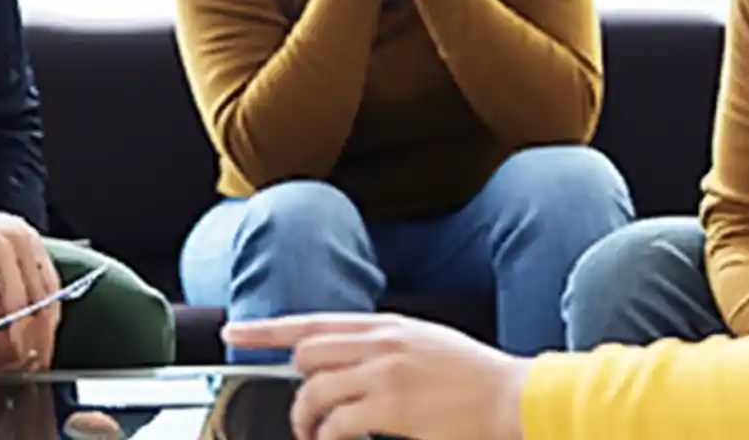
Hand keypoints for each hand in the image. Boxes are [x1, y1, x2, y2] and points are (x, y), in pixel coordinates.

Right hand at [0, 186, 60, 369]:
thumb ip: (10, 269)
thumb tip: (18, 307)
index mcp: (30, 240)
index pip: (52, 286)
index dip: (50, 319)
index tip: (46, 343)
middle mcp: (23, 242)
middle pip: (40, 297)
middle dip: (37, 333)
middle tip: (30, 359)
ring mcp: (4, 248)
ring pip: (19, 301)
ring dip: (13, 333)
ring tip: (6, 355)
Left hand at [222, 313, 528, 439]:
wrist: (512, 397)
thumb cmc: (475, 378)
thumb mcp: (426, 343)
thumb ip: (385, 346)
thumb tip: (345, 361)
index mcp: (388, 325)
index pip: (314, 320)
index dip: (268, 328)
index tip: (235, 332)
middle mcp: (381, 342)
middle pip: (307, 353)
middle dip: (296, 385)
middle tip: (304, 414)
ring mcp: (384, 373)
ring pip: (313, 390)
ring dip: (306, 419)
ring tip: (315, 435)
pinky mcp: (389, 407)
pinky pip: (335, 424)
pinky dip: (327, 437)